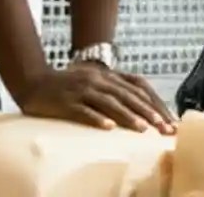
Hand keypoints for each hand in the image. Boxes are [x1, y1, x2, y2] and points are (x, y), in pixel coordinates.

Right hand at [17, 61, 175, 134]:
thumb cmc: (68, 85)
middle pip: (127, 95)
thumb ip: (115, 90)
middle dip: (147, 112)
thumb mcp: (94, 82)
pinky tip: (108, 128)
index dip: (155, 103)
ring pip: (109, 102)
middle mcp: (98, 79)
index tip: (169, 120)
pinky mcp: (66, 101)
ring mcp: (82, 89)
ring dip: (128, 115)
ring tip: (142, 129)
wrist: (34, 81)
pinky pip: (84, 110)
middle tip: (162, 127)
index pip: (138, 88)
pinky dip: (97, 118)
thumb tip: (143, 108)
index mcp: (107, 75)